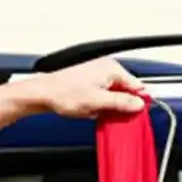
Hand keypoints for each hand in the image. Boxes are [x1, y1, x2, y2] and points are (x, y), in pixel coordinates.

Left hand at [23, 58, 146, 117]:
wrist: (41, 93)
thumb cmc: (63, 93)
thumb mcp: (97, 101)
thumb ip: (121, 102)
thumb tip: (139, 104)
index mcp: (112, 69)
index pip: (137, 86)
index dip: (136, 101)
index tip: (133, 113)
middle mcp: (106, 68)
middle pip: (125, 90)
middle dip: (117, 105)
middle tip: (106, 113)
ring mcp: (96, 74)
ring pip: (112, 94)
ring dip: (105, 106)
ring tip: (91, 110)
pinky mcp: (88, 82)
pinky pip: (100, 95)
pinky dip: (96, 104)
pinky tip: (86, 109)